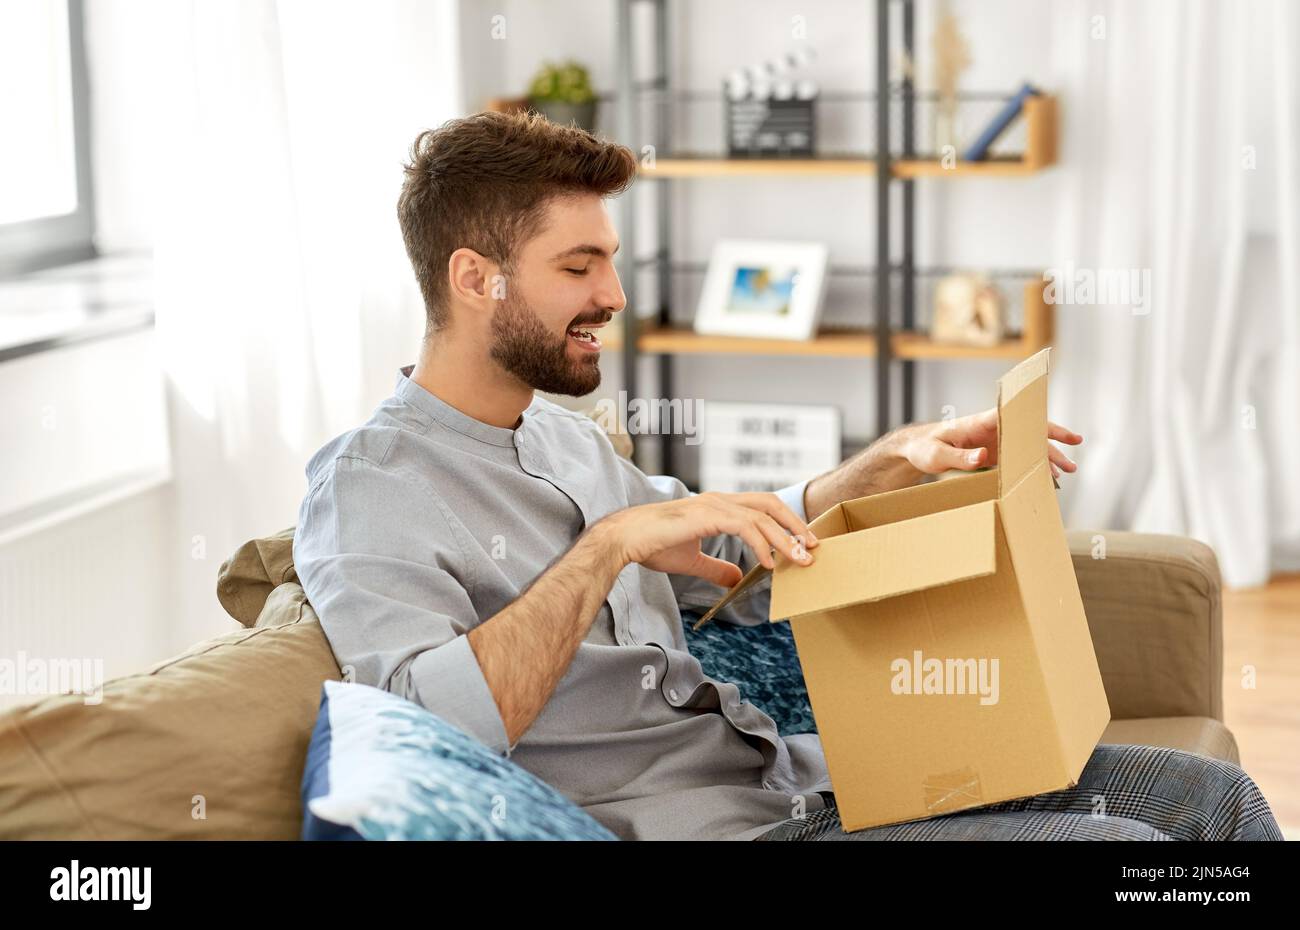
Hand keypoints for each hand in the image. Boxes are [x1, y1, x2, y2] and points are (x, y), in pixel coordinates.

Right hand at [601, 492, 819, 588]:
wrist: (626, 539)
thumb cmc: (653, 546)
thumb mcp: (692, 561)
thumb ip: (716, 568)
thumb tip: (737, 579)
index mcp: (717, 506)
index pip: (761, 507)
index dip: (784, 522)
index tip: (801, 543)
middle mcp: (719, 500)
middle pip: (769, 504)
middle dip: (794, 525)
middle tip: (813, 547)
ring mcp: (713, 505)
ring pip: (762, 516)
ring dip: (785, 538)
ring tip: (800, 559)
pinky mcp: (707, 515)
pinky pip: (745, 526)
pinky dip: (761, 544)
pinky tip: (769, 563)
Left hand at [899, 408, 1082, 480]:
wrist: (915, 449)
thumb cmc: (923, 448)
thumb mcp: (937, 455)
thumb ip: (960, 456)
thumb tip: (984, 456)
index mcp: (980, 422)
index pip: (1015, 415)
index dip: (1039, 420)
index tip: (1061, 428)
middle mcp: (991, 427)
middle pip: (1028, 430)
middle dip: (1052, 440)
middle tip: (1074, 450)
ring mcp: (993, 439)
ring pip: (1026, 445)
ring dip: (1046, 456)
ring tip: (1066, 471)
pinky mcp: (991, 451)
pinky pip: (1016, 457)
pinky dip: (1032, 466)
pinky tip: (1046, 478)